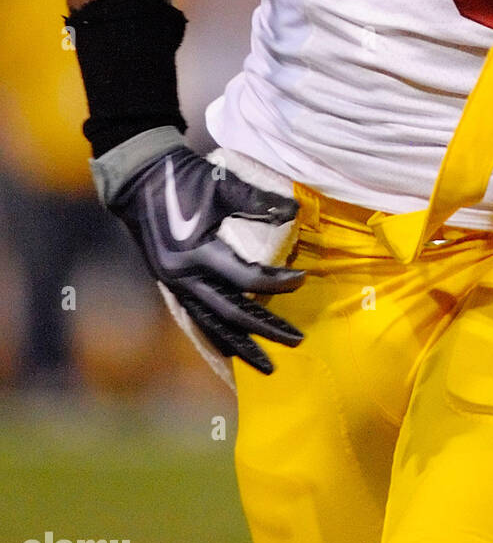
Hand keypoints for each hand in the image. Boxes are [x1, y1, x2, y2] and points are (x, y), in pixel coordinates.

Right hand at [91, 127, 304, 373]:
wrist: (140, 179)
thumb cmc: (185, 178)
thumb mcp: (224, 184)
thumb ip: (259, 200)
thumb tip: (296, 211)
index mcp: (198, 253)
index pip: (247, 278)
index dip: (278, 282)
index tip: (303, 278)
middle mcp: (184, 277)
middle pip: (232, 313)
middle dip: (265, 329)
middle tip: (296, 340)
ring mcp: (174, 285)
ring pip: (211, 324)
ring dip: (241, 344)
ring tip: (266, 364)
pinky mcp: (171, 285)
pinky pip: (197, 318)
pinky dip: (216, 335)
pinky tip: (232, 349)